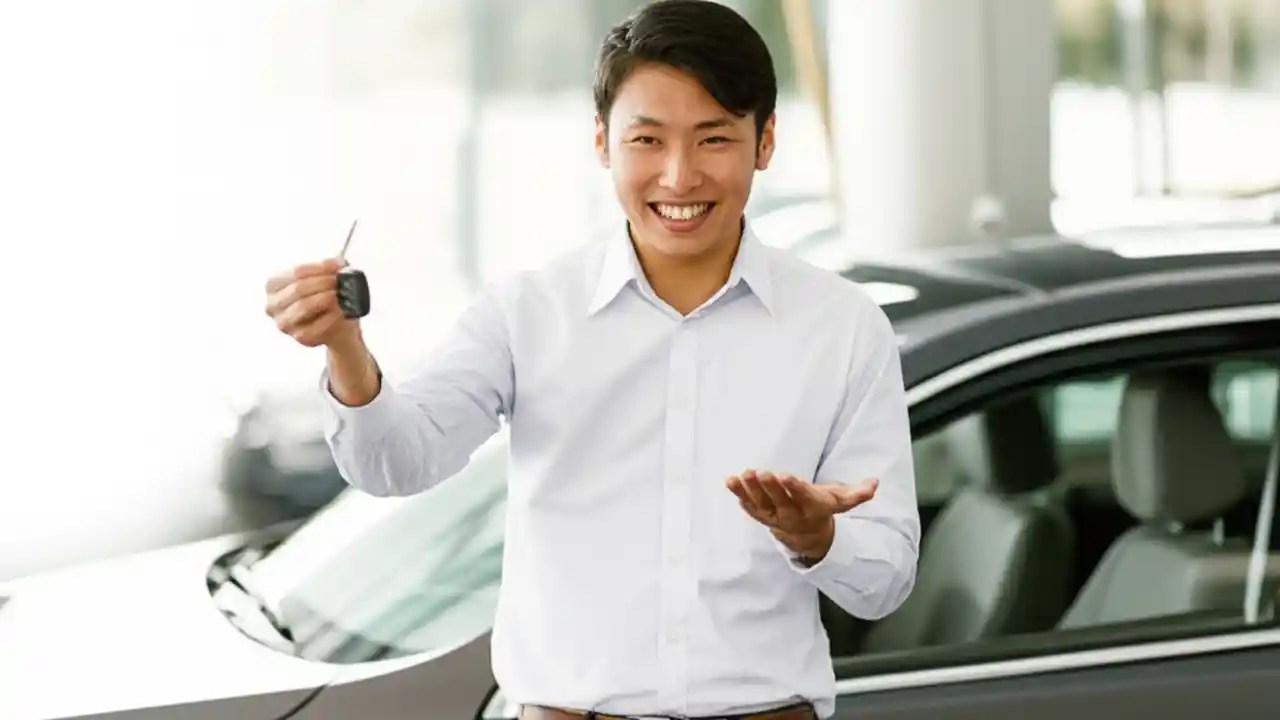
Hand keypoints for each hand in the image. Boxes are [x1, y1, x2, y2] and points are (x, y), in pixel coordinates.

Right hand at [265, 257, 359, 348]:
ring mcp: (283, 322)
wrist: (335, 323)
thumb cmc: (323, 297)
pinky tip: (342, 310)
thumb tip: (340, 264)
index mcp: (273, 284)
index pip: (297, 272)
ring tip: (342, 294)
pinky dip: (332, 316)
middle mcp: (273, 304)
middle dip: (323, 282)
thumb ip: (329, 269)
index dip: (321, 268)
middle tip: (341, 281)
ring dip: (326, 298)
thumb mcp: (323, 277)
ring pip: (304, 306)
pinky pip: (316, 325)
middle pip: (299, 288)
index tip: (340, 265)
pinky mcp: (299, 337)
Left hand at [726, 470, 878, 561]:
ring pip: (760, 505)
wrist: (807, 534)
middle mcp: (791, 515)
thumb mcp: (842, 502)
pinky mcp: (760, 516)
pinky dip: (738, 495)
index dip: (793, 488)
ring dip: (749, 490)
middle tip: (761, 472)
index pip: (802, 497)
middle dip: (769, 488)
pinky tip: (730, 482)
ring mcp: (773, 517)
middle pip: (779, 502)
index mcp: (811, 508)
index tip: (784, 476)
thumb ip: (857, 493)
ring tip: (742, 475)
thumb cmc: (823, 507)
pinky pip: (748, 507)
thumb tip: (875, 483)